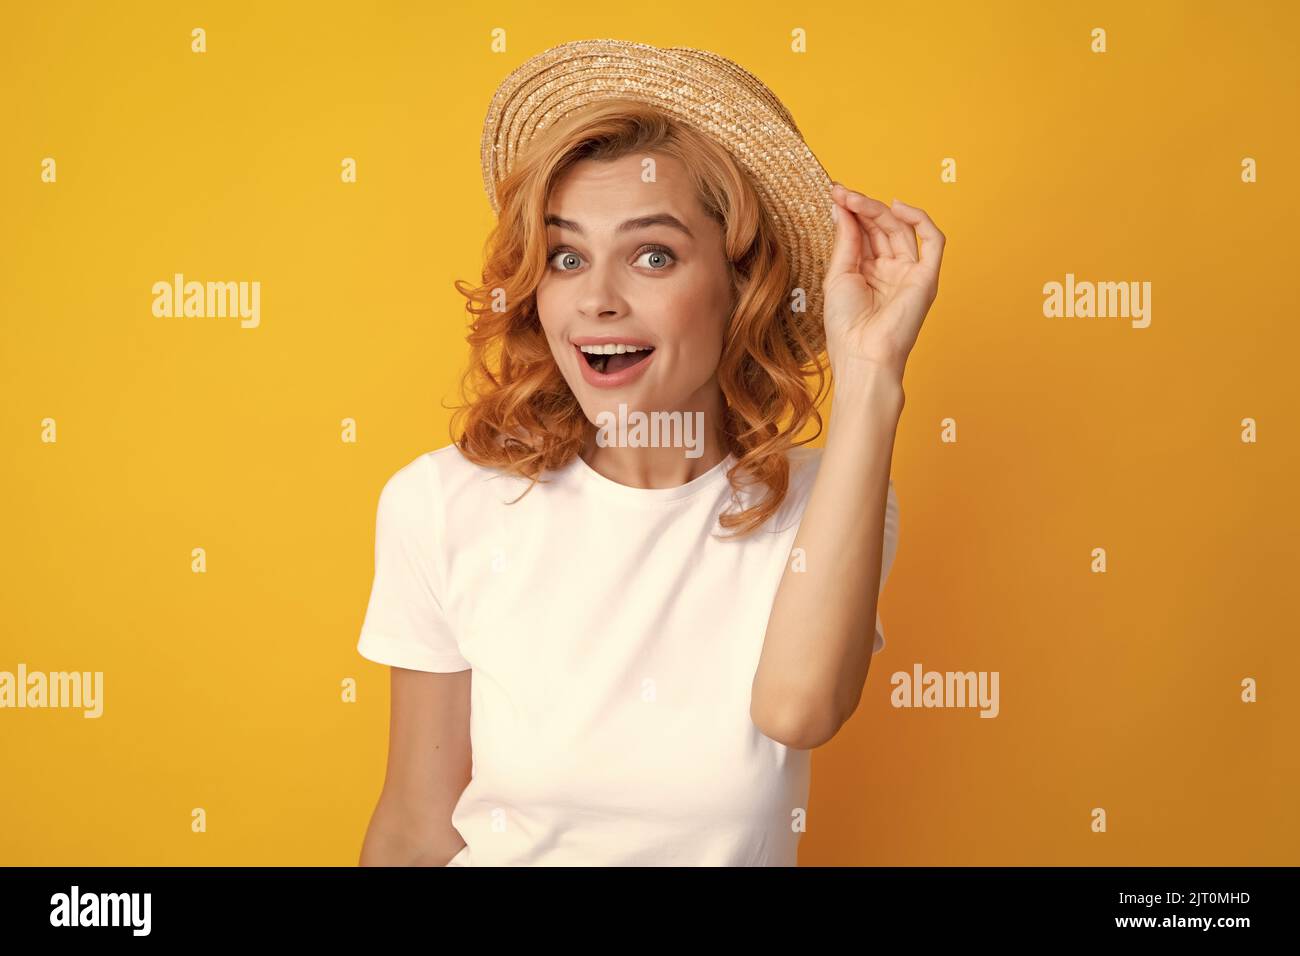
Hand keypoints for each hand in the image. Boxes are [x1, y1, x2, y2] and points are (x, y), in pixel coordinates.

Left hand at [822, 183, 944, 386]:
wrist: (862, 355)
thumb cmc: (846, 325)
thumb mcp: (839, 274)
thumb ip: (846, 239)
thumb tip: (841, 205)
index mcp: (868, 271)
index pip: (865, 232)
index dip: (851, 211)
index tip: (835, 193)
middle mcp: (891, 270)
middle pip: (882, 227)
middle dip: (862, 207)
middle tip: (841, 192)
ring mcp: (910, 273)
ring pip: (902, 229)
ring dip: (879, 210)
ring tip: (854, 199)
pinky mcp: (927, 277)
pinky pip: (933, 241)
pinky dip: (920, 219)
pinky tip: (896, 207)